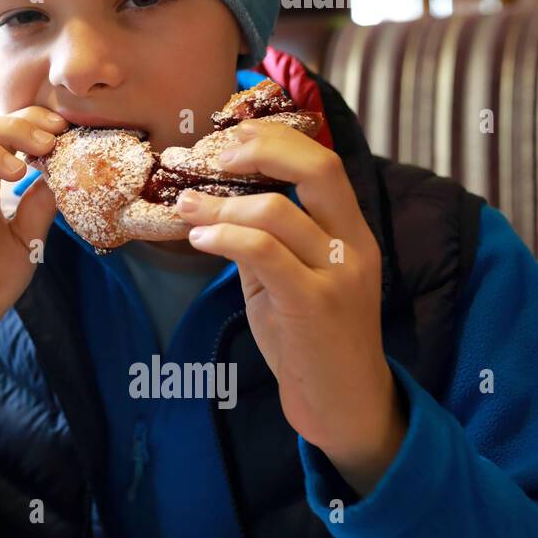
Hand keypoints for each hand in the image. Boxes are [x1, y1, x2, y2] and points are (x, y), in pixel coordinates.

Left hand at [174, 118, 405, 491]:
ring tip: (183, 205)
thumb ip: (264, 239)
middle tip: (212, 154)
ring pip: (279, 212)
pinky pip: (264, 253)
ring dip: (220, 203)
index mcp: (351, 230)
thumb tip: (213, 199)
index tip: (231, 134)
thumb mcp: (286, 278)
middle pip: (318, 168)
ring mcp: (338, 274)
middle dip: (260, 149)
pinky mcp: (315, 305)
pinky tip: (198, 238)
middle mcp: (354, 244)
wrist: (343, 403)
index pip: (322, 162)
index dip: (275, 139)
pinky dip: (224, 236)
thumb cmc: (310, 337)